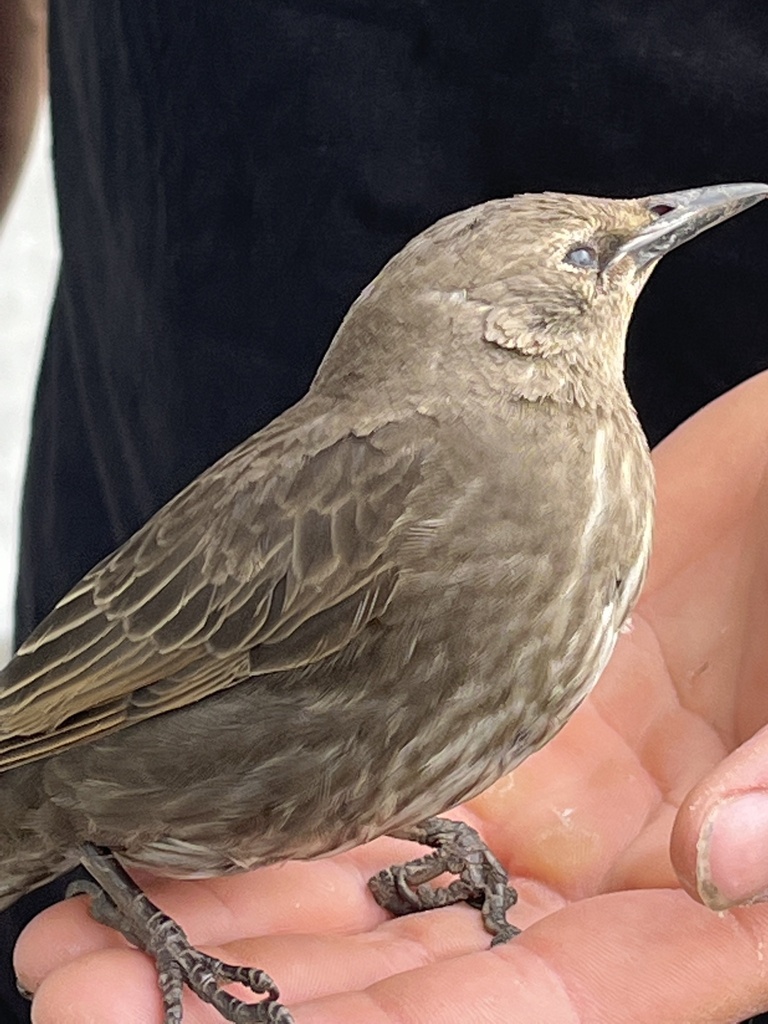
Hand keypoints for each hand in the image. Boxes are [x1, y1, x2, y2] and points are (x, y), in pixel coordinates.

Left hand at [15, 371, 767, 1022]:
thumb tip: (724, 869)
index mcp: (683, 905)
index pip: (536, 1010)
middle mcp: (579, 867)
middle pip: (409, 967)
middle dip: (257, 987)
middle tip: (79, 988)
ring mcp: (519, 785)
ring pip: (360, 868)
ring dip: (227, 896)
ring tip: (70, 914)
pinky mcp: (470, 700)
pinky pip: (363, 757)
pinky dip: (270, 789)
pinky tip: (162, 800)